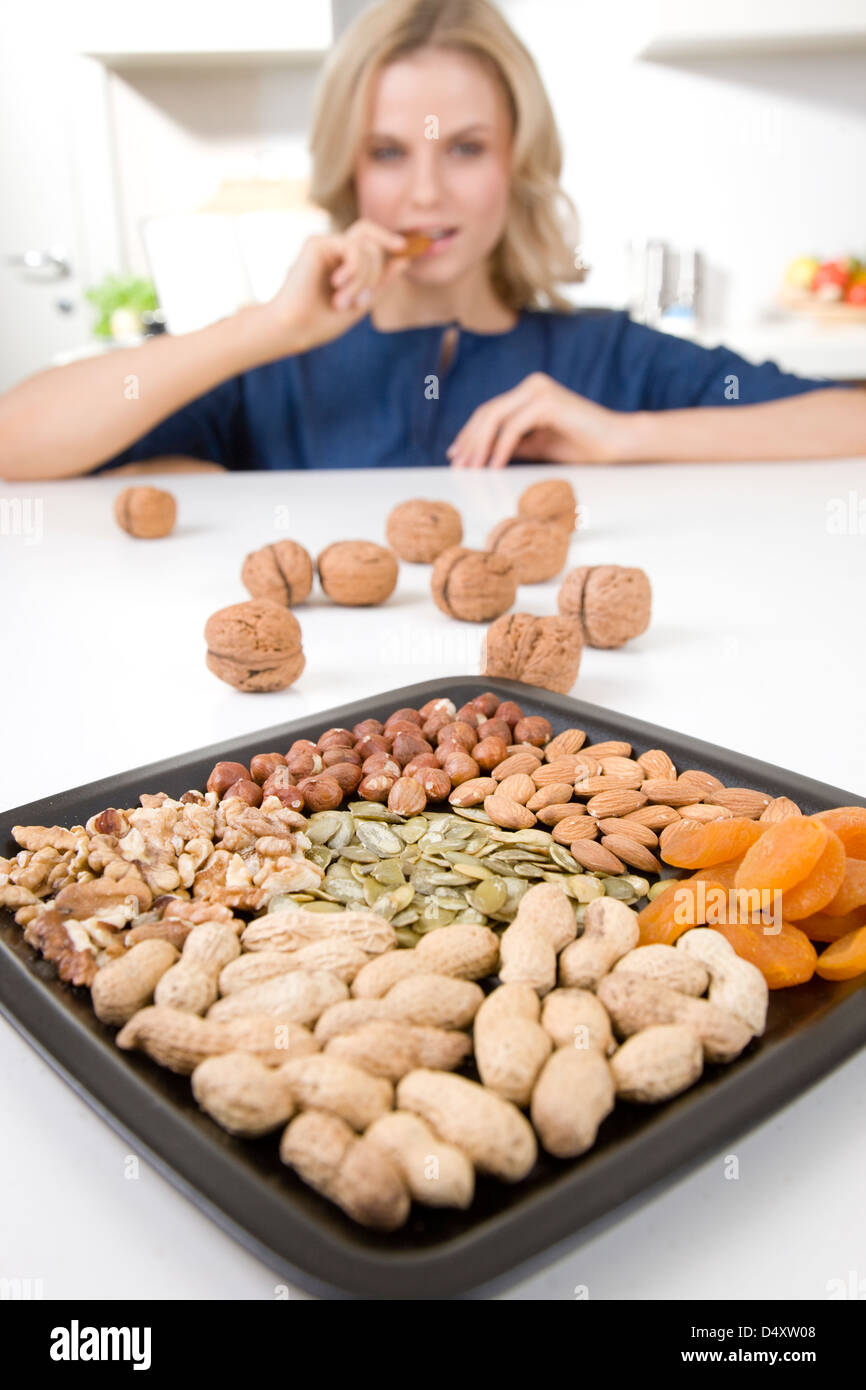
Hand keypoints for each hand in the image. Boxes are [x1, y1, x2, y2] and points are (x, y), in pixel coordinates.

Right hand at [262, 219, 411, 354]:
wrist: (295, 328)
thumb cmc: (323, 321)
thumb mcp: (362, 302)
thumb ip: (382, 282)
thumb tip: (404, 259)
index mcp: (345, 263)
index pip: (372, 242)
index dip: (388, 239)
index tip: (404, 248)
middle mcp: (335, 251)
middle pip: (372, 242)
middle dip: (376, 274)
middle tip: (360, 301)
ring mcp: (326, 245)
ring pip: (365, 248)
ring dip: (362, 279)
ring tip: (343, 302)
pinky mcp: (316, 243)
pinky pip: (352, 247)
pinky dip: (353, 270)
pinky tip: (337, 285)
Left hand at [447, 372, 631, 468]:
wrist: (616, 444)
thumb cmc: (582, 447)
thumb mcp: (537, 446)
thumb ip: (511, 444)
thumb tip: (480, 456)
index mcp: (528, 393)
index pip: (489, 412)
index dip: (469, 435)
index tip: (456, 457)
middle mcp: (531, 386)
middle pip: (487, 413)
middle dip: (469, 442)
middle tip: (458, 466)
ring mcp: (539, 391)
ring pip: (495, 418)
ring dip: (480, 446)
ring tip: (472, 470)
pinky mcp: (547, 402)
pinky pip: (513, 427)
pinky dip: (500, 449)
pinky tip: (494, 467)